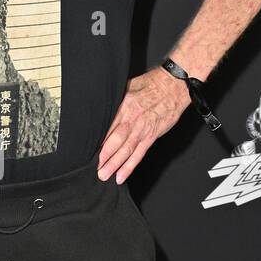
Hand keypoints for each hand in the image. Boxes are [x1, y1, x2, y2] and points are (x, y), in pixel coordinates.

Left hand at [97, 67, 189, 182]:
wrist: (173, 86)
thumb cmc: (151, 84)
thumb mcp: (128, 86)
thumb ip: (115, 100)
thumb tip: (100, 108)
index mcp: (124, 107)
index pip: (107, 127)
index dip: (97, 140)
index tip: (87, 150)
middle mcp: (132, 120)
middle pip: (114, 142)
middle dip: (103, 156)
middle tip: (93, 168)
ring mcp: (142, 130)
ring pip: (125, 151)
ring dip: (114, 165)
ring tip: (103, 176)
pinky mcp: (151, 136)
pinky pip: (139, 154)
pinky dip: (130, 166)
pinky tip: (121, 176)